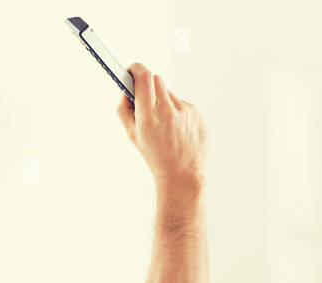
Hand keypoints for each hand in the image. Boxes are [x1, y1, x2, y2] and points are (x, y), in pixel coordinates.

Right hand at [116, 63, 206, 195]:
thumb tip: (126, 89)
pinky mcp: (196, 113)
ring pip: (169, 93)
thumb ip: (125, 109)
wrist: (182, 173)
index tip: (131, 70)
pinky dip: (176, 112)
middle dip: (148, 86)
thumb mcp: (132, 135)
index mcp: (148, 116)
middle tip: (145, 100)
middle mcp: (168, 110)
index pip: (143, 77)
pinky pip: (182, 104)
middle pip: (156, 79)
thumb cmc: (154, 155)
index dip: (135, 69)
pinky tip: (176, 129)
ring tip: (164, 125)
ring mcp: (185, 110)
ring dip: (163, 102)